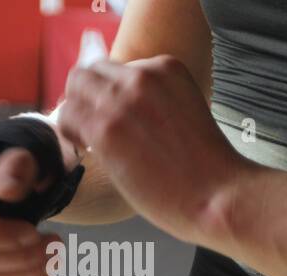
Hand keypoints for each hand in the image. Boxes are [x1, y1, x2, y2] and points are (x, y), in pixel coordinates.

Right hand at [0, 147, 62, 275]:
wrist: (26, 166)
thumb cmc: (26, 153)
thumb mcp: (30, 148)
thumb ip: (19, 164)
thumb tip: (5, 190)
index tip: (33, 231)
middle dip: (20, 258)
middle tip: (56, 243)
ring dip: (25, 272)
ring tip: (57, 255)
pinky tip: (46, 273)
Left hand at [57, 56, 254, 246]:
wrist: (219, 196)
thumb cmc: (206, 170)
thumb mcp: (185, 113)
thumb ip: (154, 103)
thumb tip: (120, 113)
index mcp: (166, 67)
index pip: (117, 69)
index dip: (110, 97)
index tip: (115, 121)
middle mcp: (143, 75)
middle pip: (91, 73)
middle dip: (87, 99)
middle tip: (93, 130)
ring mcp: (123, 100)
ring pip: (75, 89)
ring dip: (76, 115)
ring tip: (89, 143)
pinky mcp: (107, 129)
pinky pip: (67, 118)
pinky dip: (70, 135)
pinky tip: (87, 153)